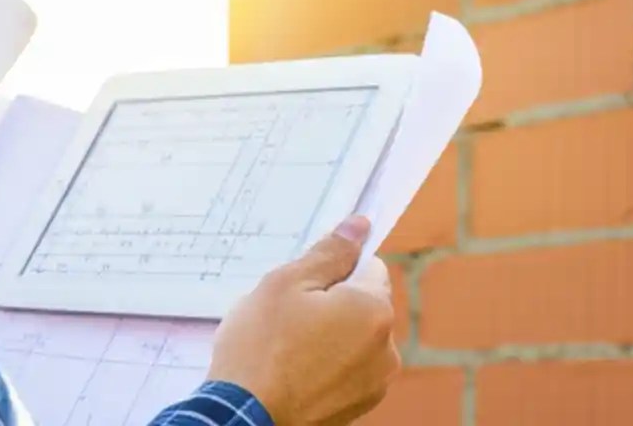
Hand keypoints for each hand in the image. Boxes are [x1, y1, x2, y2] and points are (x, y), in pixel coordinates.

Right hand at [206, 216, 399, 423]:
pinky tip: (292, 372)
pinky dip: (325, 366)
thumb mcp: (285, 284)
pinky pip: (346, 370)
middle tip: (286, 316)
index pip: (368, 266)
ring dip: (328, 336)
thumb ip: (329, 253)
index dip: (334, 269)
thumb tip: (360, 225)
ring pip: (353, 339)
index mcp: (373, 310)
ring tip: (285, 348)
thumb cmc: (261, 348)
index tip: (304, 282)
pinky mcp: (358, 408)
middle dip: (331, 304)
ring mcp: (374, 383)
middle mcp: (386, 348)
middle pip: (362, 304)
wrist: (246, 419)